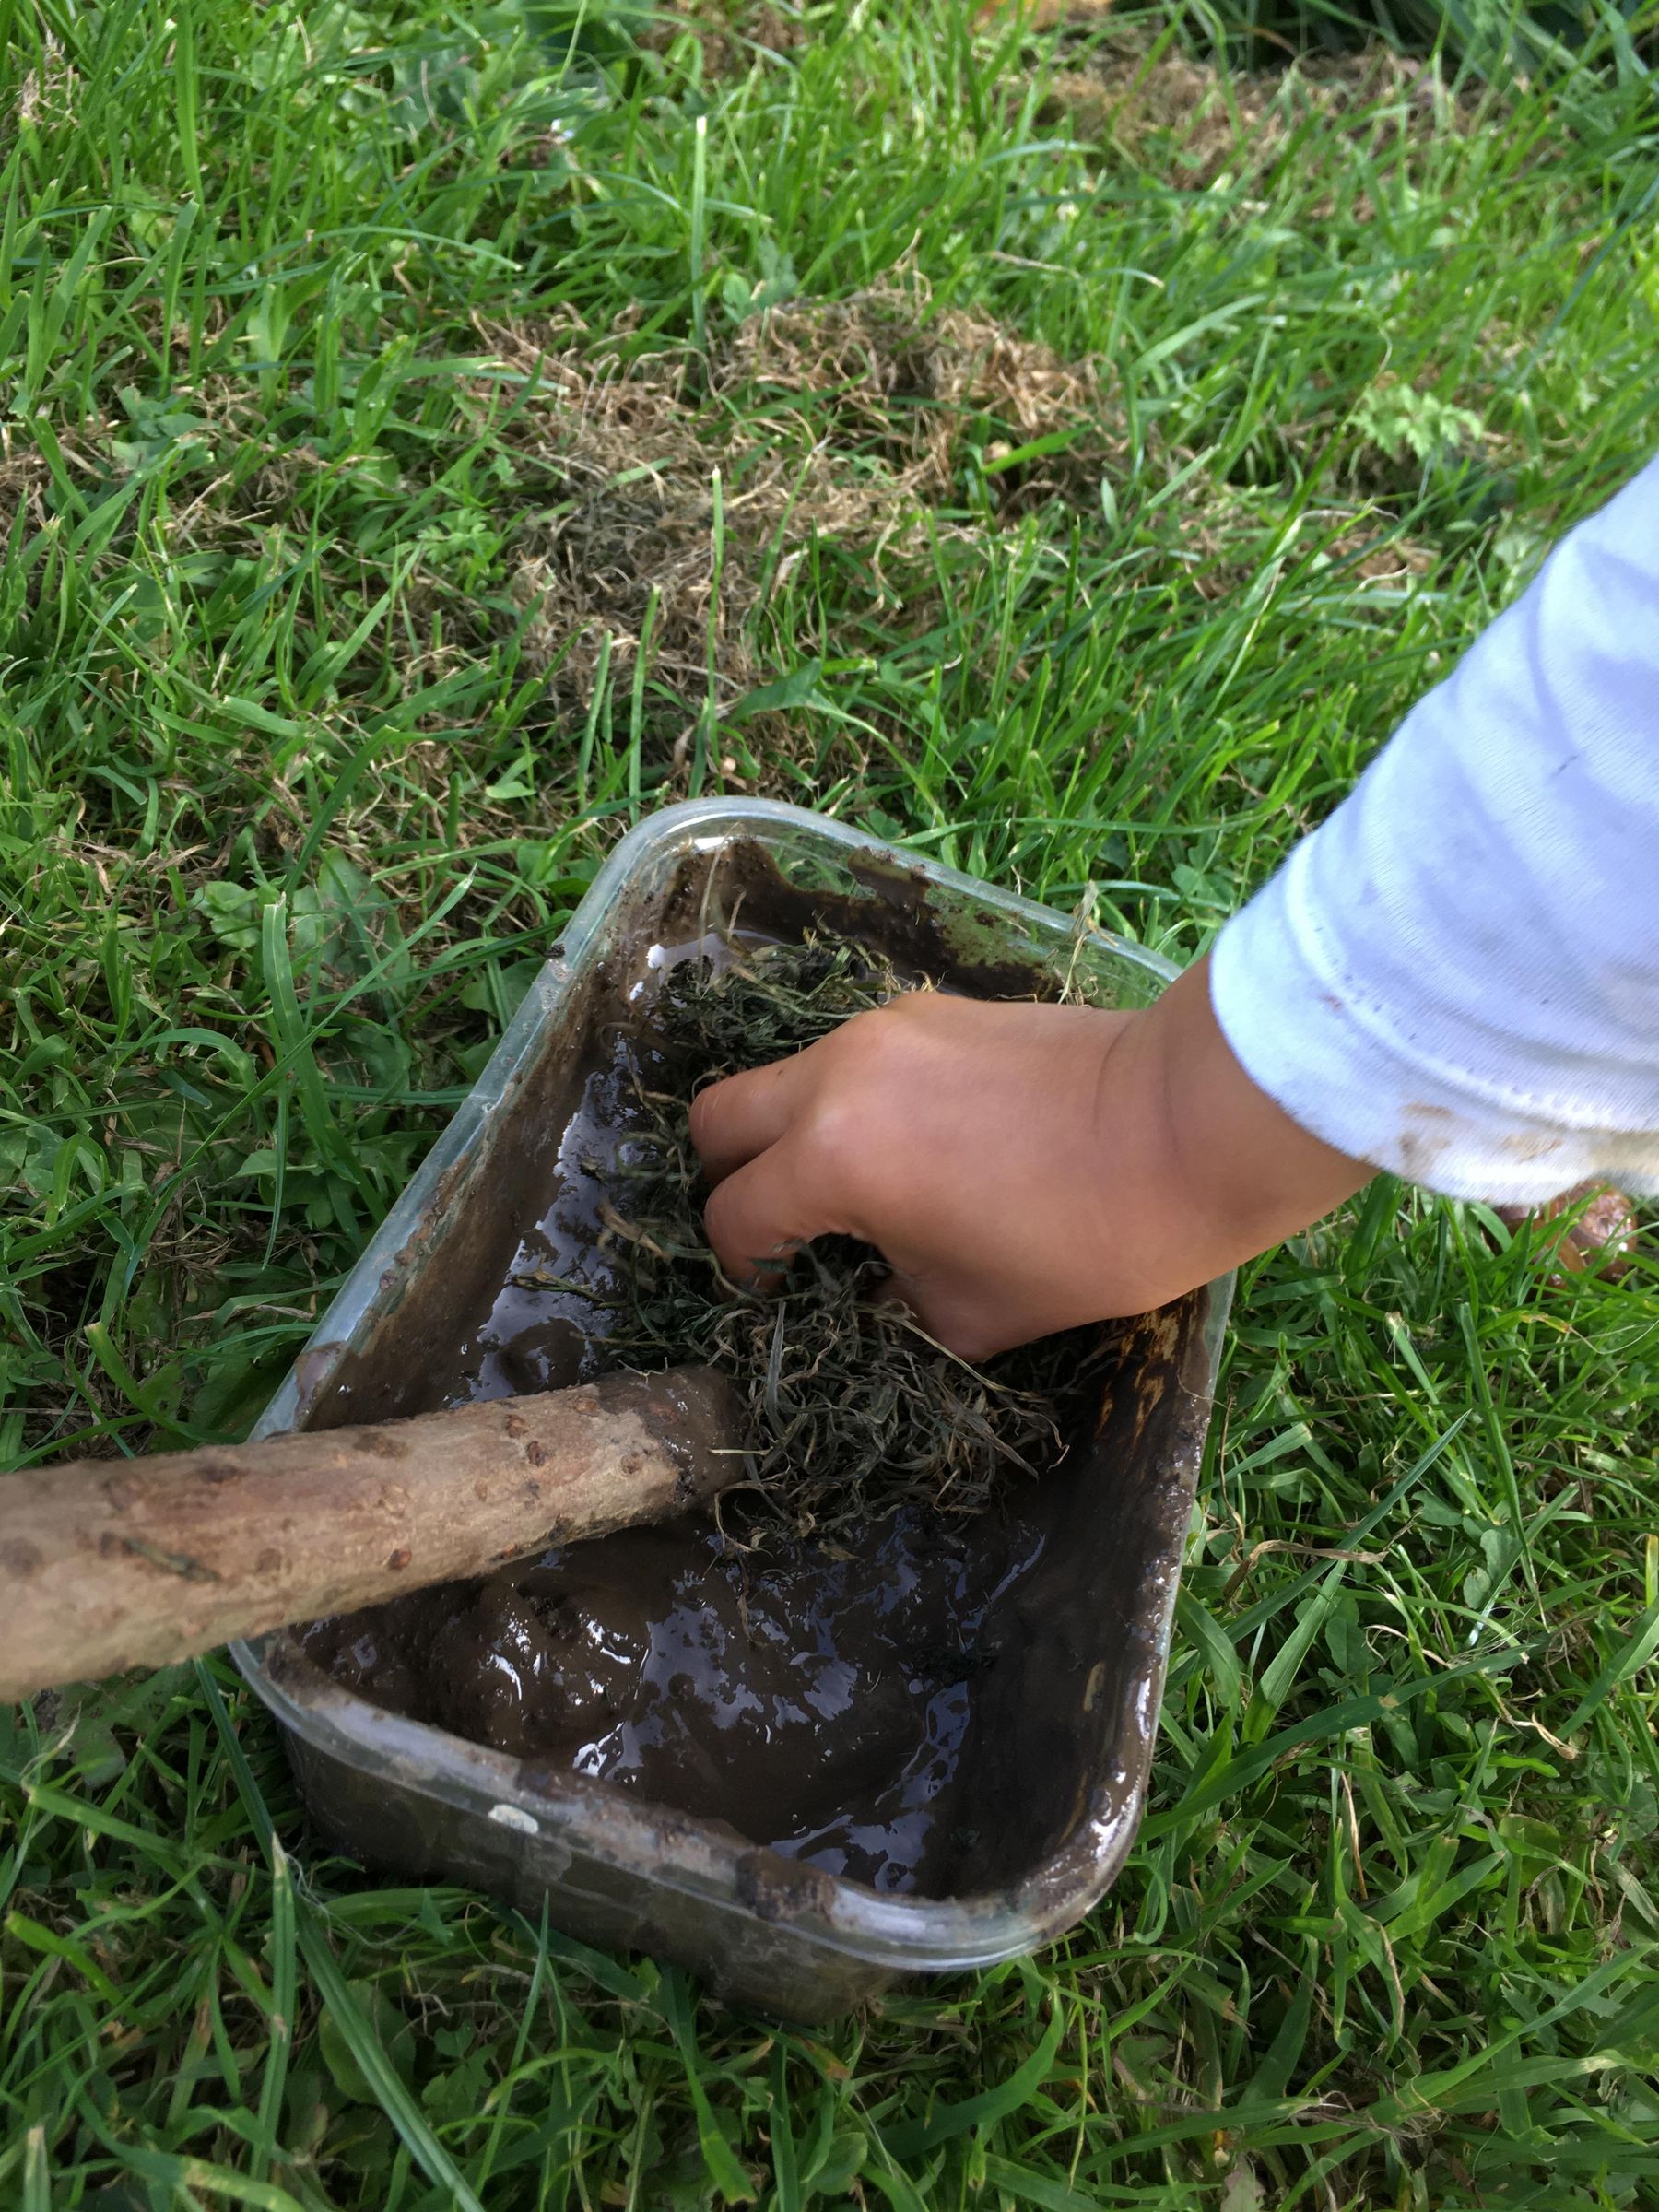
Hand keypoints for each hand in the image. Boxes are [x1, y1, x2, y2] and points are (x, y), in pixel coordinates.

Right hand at [688, 955, 1372, 1360]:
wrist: (1193, 1126)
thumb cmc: (1088, 1236)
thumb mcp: (974, 1313)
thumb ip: (889, 1307)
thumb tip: (864, 1297)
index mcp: (834, 1155)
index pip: (734, 1216)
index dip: (744, 1273)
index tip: (778, 1299)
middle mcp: (838, 1073)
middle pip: (719, 1118)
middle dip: (731, 1182)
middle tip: (782, 1233)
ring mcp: (886, 1027)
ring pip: (786, 1077)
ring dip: (792, 1135)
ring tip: (853, 1193)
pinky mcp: (936, 1008)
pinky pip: (855, 1057)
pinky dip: (852, 1102)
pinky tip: (914, 1146)